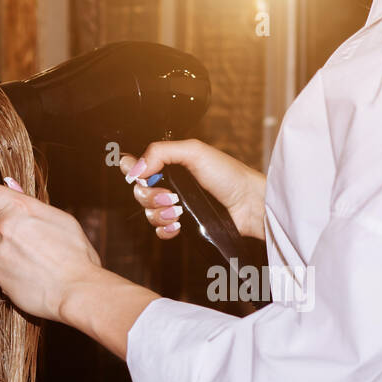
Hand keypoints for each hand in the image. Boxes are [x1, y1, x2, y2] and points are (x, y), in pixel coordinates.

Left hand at [0, 177, 103, 321]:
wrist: (76, 290)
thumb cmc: (76, 255)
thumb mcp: (61, 219)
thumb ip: (32, 208)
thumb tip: (13, 193)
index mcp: (20, 207)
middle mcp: (4, 227)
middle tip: (12, 237)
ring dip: (0, 252)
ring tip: (26, 258)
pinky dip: (6, 271)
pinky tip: (27, 273)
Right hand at [120, 139, 265, 241]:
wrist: (248, 205)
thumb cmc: (229, 175)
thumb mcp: (195, 151)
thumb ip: (161, 152)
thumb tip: (135, 167)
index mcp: (171, 163)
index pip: (138, 165)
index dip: (133, 171)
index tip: (141, 176)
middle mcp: (170, 184)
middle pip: (139, 192)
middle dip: (151, 196)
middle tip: (171, 196)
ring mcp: (175, 205)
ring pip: (148, 213)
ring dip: (160, 213)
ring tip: (178, 211)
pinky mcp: (181, 224)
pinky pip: (159, 230)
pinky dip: (165, 229)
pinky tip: (178, 224)